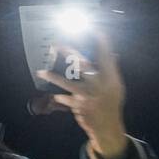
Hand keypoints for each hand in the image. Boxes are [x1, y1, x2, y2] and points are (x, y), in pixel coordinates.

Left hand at [37, 33, 128, 158]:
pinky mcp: (78, 106)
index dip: (102, 44)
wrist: (108, 127)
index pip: (106, 58)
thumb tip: (111, 54)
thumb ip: (111, 71)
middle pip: (83, 66)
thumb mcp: (116, 87)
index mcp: (111, 79)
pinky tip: (55, 96)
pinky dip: (60, 97)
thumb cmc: (111, 103)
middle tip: (57, 44)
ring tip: (41, 71)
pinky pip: (65, 98)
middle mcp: (99, 86)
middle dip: (69, 54)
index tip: (96, 31)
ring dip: (53, 77)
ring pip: (68, 83)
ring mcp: (88, 96)